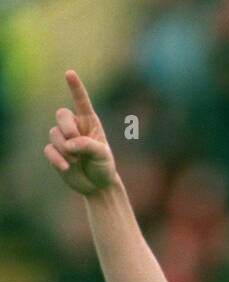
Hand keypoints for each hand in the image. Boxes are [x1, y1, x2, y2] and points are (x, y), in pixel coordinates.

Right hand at [43, 70, 117, 195]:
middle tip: (75, 144)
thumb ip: (87, 145)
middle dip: (67, 128)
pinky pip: (49, 150)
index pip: (81, 101)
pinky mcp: (55, 152)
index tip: (70, 73)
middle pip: (61, 115)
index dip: (75, 87)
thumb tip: (69, 145)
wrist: (97, 185)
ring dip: (65, 148)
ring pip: (54, 134)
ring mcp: (63, 139)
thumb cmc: (103, 166)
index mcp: (89, 121)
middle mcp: (74, 126)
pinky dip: (57, 159)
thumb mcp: (102, 155)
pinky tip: (66, 167)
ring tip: (76, 160)